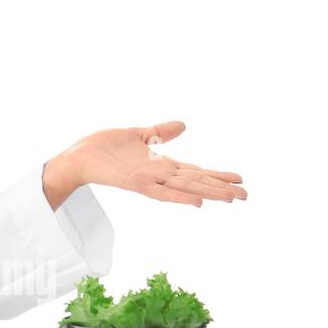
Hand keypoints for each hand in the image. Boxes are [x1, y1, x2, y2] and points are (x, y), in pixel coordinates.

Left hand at [60, 120, 246, 206]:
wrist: (78, 155)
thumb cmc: (104, 147)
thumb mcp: (137, 135)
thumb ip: (160, 133)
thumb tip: (183, 125)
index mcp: (160, 164)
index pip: (194, 170)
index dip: (216, 174)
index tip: (239, 178)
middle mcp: (159, 175)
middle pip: (196, 182)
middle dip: (221, 188)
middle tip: (248, 195)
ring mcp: (149, 180)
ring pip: (185, 189)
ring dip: (209, 193)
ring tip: (232, 198)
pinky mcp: (136, 183)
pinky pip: (162, 193)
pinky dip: (180, 198)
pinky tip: (198, 202)